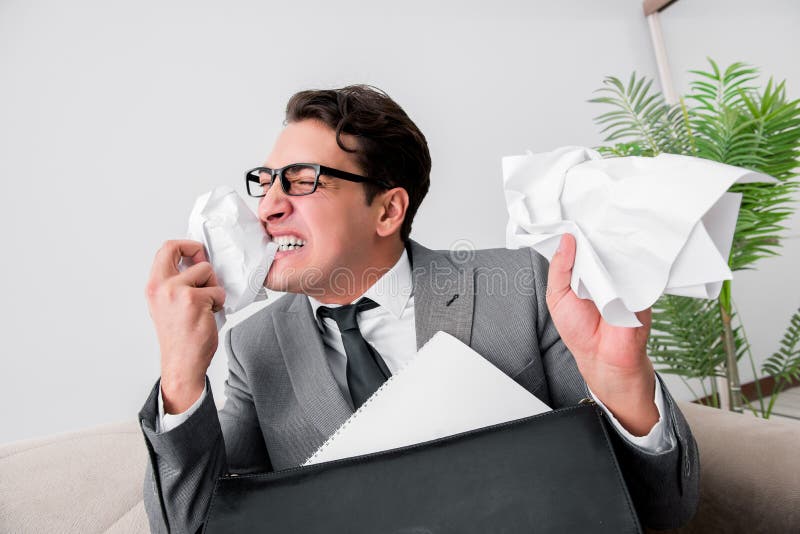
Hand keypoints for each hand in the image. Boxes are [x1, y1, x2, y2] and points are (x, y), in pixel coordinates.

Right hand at [145, 240, 224, 413]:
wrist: (182, 363)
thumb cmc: (180, 337)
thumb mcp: (168, 304)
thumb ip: (177, 282)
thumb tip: (196, 261)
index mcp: (154, 286)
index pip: (165, 249)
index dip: (185, 245)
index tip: (197, 253)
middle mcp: (161, 286)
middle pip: (179, 248)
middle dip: (198, 254)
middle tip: (205, 272)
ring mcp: (176, 291)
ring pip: (206, 270)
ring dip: (212, 287)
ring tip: (206, 305)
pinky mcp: (194, 300)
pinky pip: (217, 290)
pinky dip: (218, 302)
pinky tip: (209, 315)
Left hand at [545, 233, 657, 435]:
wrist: (604, 357)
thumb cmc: (578, 329)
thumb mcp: (557, 297)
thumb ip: (559, 270)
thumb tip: (567, 240)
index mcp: (582, 271)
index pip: (581, 244)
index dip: (579, 230)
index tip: (576, 213)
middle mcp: (603, 270)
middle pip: (602, 243)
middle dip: (596, 231)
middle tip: (594, 213)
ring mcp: (623, 276)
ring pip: (620, 251)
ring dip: (614, 243)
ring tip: (609, 229)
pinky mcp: (640, 284)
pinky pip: (637, 266)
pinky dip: (631, 259)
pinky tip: (624, 252)